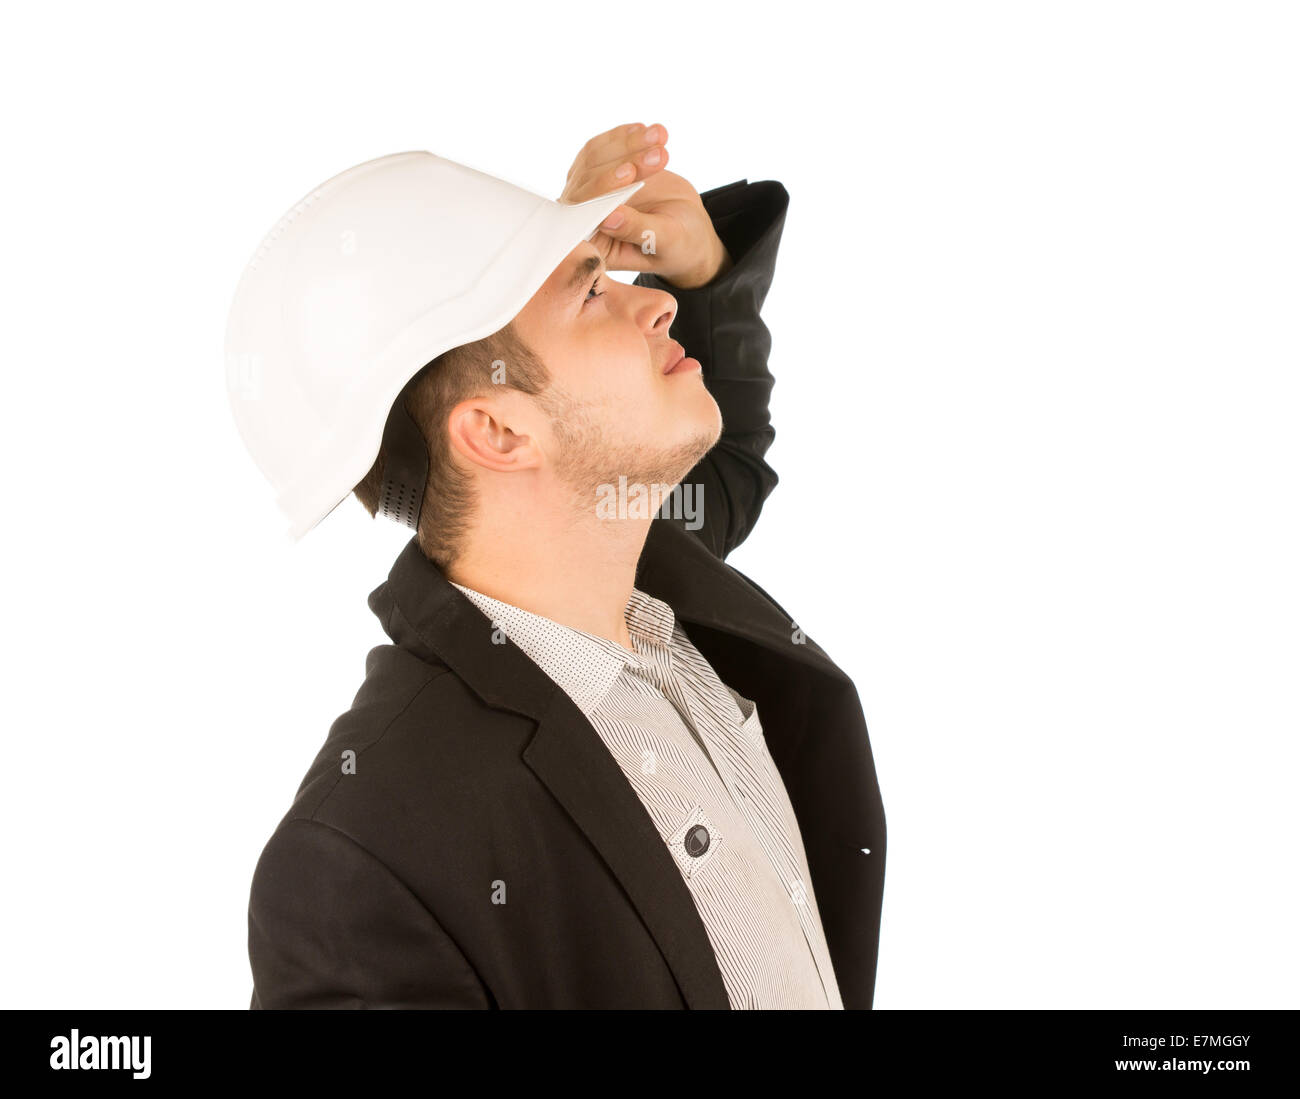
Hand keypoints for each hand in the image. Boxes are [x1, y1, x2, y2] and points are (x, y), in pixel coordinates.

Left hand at [558, 122, 732, 289]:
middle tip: (659, 156)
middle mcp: (585, 217)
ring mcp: (592, 191)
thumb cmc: (678, 244)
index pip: (584, 213)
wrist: (688, 228)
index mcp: (595, 244)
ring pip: (596, 156)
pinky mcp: (602, 170)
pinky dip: (626, 136)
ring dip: (629, 143)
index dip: (603, 189)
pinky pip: (605, 146)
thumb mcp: (664, 241)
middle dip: (625, 160)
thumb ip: (636, 231)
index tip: (630, 172)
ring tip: (660, 137)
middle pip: (589, 179)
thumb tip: (608, 219)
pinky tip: (647, 131)